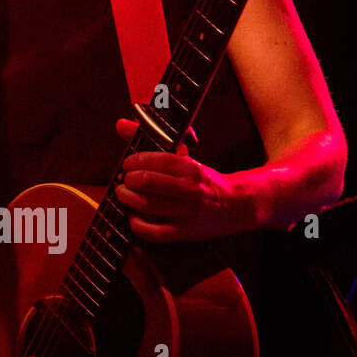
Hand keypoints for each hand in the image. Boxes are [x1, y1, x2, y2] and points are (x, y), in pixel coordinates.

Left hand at [114, 117, 251, 241]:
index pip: (157, 159)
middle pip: (147, 182)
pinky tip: (133, 217)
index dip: (135, 161)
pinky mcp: (183, 232)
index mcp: (191, 168)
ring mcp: (186, 212)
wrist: (235, 206)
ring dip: (127, 199)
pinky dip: (137, 224)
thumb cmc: (203, 181)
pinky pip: (153, 232)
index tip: (128, 164)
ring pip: (146, 205)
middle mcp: (189, 189)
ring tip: (124, 195)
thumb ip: (154, 140)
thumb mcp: (186, 159)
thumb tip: (120, 124)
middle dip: (128, 180)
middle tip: (124, 180)